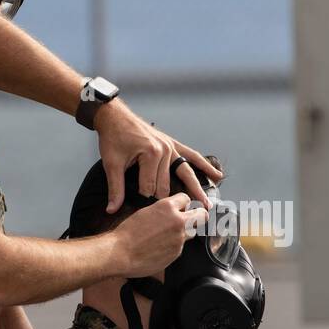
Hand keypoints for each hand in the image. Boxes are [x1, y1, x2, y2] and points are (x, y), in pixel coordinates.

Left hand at [95, 100, 222, 212]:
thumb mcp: (112, 163)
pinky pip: (192, 156)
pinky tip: (216, 175)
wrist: (116, 117)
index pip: (149, 186)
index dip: (141, 195)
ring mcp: (171, 147)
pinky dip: (205, 165)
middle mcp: (165, 150)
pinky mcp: (173, 144)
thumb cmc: (114, 137)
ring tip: (206, 205)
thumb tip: (112, 209)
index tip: (135, 199)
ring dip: (196, 189)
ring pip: (186, 173)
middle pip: (167, 184)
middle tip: (170, 212)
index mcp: (151, 154)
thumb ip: (115, 189)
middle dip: (163, 197)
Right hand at [112, 193, 207, 276]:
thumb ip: (162, 211)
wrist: (121, 253)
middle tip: (194, 219)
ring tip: (169, 236)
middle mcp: (177, 221)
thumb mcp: (145, 212)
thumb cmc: (127, 233)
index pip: (186, 198)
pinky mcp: (177, 253)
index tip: (184, 207)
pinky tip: (160, 248)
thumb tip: (170, 212)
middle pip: (201, 215)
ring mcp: (179, 238)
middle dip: (198, 216)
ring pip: (192, 233)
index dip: (184, 203)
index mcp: (167, 207)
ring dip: (185, 233)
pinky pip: (181, 247)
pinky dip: (174, 247)